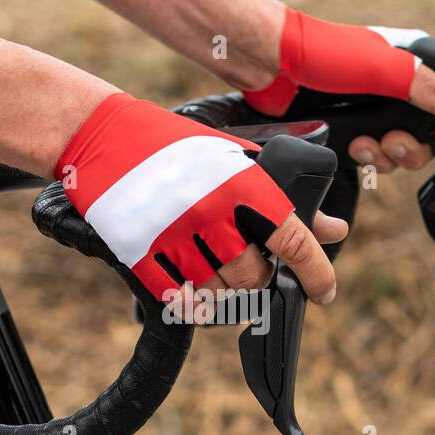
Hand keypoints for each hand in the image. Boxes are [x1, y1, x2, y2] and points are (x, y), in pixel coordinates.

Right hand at [57, 93, 338, 306]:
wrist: (102, 135)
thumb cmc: (171, 144)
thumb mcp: (232, 158)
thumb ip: (283, 196)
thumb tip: (332, 228)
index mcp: (239, 183)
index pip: (294, 240)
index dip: (317, 273)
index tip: (323, 292)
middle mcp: (209, 211)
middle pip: (252, 276)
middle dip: (257, 278)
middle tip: (247, 264)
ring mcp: (171, 233)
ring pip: (216, 292)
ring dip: (223, 290)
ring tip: (213, 267)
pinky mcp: (138, 251)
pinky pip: (177, 297)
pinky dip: (189, 300)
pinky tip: (189, 284)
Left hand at [245, 8, 434, 169]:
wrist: (270, 64)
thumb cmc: (324, 55)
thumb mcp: (383, 68)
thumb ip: (430, 88)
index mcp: (416, 65)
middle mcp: (400, 90)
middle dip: (420, 146)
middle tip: (395, 141)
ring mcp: (376, 111)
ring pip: (405, 150)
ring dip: (392, 155)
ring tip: (369, 145)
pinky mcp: (352, 129)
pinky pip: (376, 156)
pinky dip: (370, 158)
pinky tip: (353, 147)